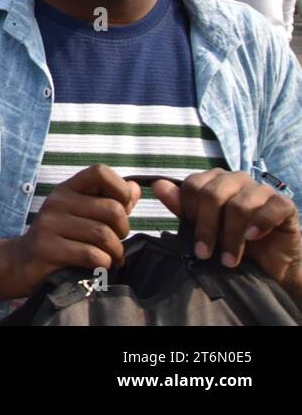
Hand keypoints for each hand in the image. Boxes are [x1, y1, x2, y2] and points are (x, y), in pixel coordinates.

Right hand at [9, 164, 140, 292]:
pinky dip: (104, 263)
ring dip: (115, 252)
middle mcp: (57, 201)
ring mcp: (49, 224)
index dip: (120, 189)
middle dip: (123, 231)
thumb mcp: (83, 214)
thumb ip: (111, 202)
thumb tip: (135, 188)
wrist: (22, 261)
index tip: (122, 208)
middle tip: (116, 242)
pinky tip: (99, 265)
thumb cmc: (60, 237)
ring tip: (111, 257)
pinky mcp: (47, 248)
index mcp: (68, 189)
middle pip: (112, 209)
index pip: (100, 172)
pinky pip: (92, 254)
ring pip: (104, 235)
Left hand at [153, 170, 301, 300]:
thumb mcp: (204, 227)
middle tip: (205, 254)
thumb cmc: (232, 241)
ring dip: (231, 237)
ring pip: (239, 206)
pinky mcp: (284, 204)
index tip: (193, 238)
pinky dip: (259, 225)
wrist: (270, 262)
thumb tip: (157, 185)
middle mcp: (237, 179)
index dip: (189, 213)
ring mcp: (261, 190)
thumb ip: (181, 206)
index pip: (192, 185)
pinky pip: (270, 208)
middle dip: (206, 228)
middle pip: (213, 194)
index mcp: (214, 180)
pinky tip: (253, 238)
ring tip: (228, 260)